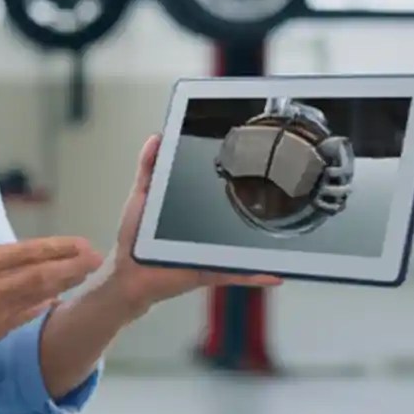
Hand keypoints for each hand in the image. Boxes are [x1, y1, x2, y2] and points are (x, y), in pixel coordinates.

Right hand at [0, 194, 103, 368]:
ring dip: (66, 283)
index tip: (80, 242)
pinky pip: (28, 315)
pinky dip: (46, 304)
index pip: (25, 253)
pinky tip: (60, 295)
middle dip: (72, 266)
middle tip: (95, 257)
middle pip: (41, 275)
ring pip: (39, 296)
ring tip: (87, 273)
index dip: (57, 248)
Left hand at [106, 134, 281, 316]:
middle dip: (255, 210)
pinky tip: (275, 273)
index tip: (252, 165)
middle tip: (277, 196)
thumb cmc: (134, 238)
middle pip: (234, 220)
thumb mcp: (142, 195)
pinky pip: (237, 273)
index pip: (217, 195)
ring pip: (243, 248)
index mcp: (194, 213)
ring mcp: (212, 252)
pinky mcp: (211, 271)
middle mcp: (207, 232)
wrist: (129, 274)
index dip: (235, 181)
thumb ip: (149, 168)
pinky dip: (255, 275)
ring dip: (263, 246)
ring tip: (284, 233)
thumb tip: (157, 138)